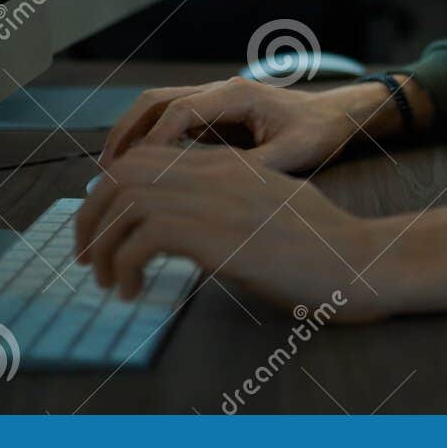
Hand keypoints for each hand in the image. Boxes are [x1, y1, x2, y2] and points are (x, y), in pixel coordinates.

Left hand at [75, 145, 387, 319]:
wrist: (358, 260)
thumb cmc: (321, 246)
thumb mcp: (270, 208)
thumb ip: (230, 202)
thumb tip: (187, 228)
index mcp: (228, 163)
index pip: (146, 157)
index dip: (111, 190)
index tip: (103, 228)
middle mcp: (216, 172)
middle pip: (123, 172)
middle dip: (92, 215)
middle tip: (88, 256)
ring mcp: (216, 199)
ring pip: (124, 202)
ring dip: (102, 245)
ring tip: (106, 280)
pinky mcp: (217, 235)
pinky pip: (142, 239)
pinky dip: (124, 267)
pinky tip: (131, 291)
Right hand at [99, 77, 394, 172]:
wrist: (339, 115)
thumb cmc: (320, 132)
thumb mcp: (295, 154)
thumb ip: (257, 166)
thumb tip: (219, 186)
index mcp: (237, 96)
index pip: (181, 111)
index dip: (155, 142)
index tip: (136, 173)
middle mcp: (220, 91)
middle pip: (157, 101)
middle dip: (127, 133)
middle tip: (105, 170)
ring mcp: (215, 100)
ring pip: (159, 109)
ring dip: (134, 136)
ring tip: (112, 172)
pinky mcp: (215, 114)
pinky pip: (173, 122)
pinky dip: (151, 141)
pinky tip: (140, 171)